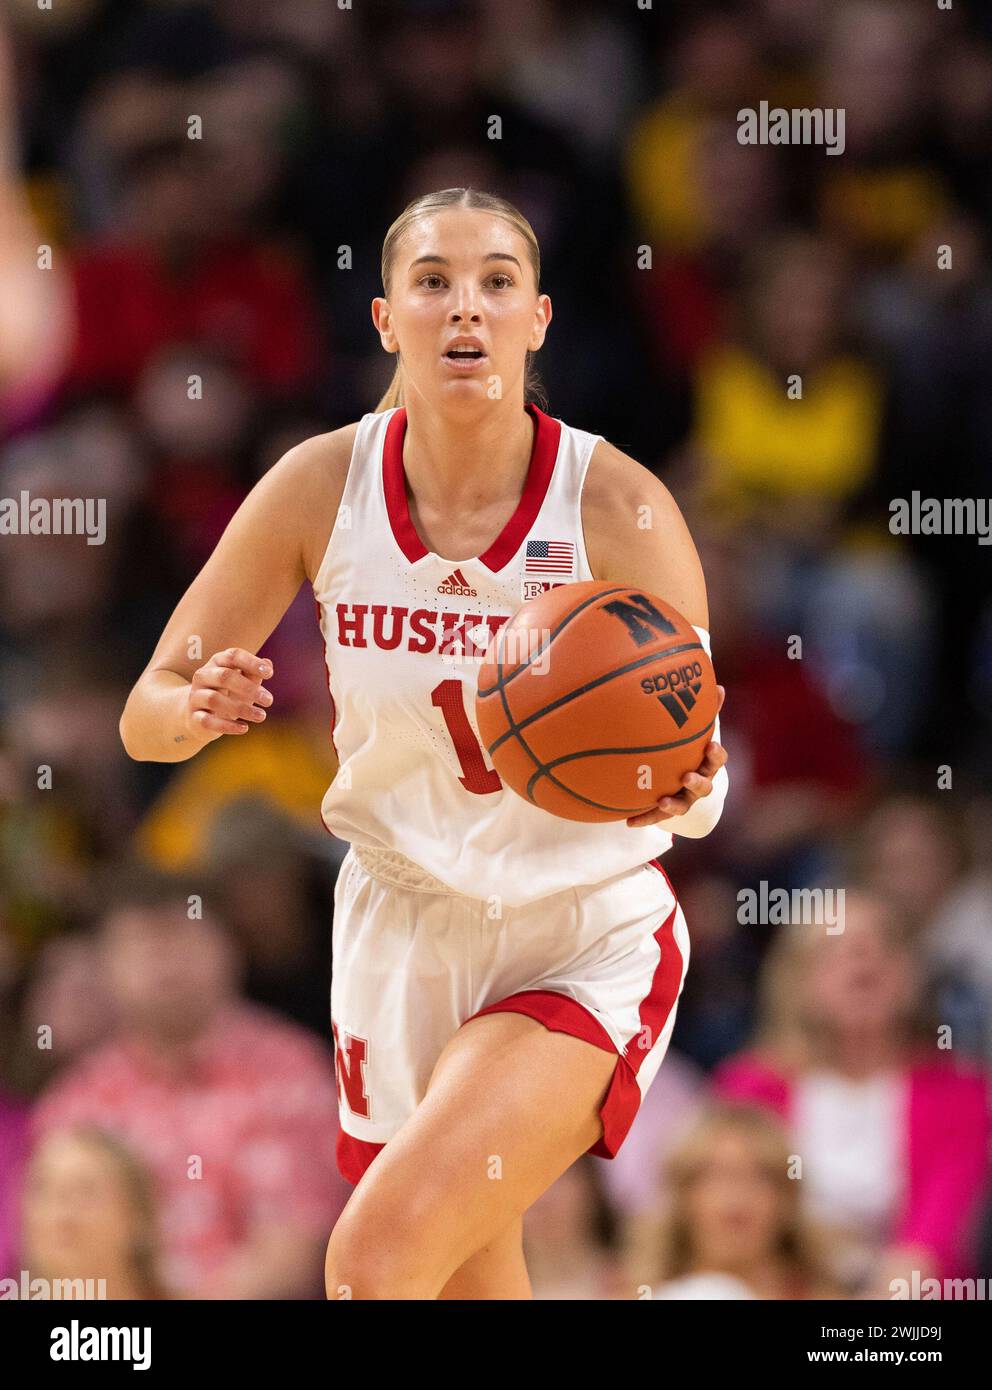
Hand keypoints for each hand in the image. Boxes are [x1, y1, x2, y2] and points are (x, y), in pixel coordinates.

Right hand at [185, 647, 273, 741]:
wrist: (201, 717)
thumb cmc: (227, 694)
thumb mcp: (242, 682)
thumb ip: (253, 674)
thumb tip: (268, 664)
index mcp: (217, 663)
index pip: (232, 656)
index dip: (251, 663)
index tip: (270, 674)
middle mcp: (203, 676)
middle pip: (224, 676)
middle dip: (248, 688)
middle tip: (269, 700)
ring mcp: (196, 696)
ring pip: (214, 700)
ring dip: (241, 709)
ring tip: (261, 716)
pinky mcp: (194, 717)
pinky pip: (208, 721)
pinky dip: (227, 726)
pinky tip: (244, 728)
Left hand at [627, 685, 726, 826]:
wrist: (677, 778)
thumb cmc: (687, 747)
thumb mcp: (694, 729)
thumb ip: (704, 710)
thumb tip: (719, 685)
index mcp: (706, 763)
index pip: (718, 759)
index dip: (716, 755)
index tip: (710, 745)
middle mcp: (698, 783)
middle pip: (704, 787)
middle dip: (697, 782)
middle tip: (687, 775)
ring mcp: (683, 799)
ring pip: (683, 805)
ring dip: (674, 804)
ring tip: (662, 800)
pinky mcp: (665, 811)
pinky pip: (655, 817)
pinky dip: (643, 819)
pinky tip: (628, 822)